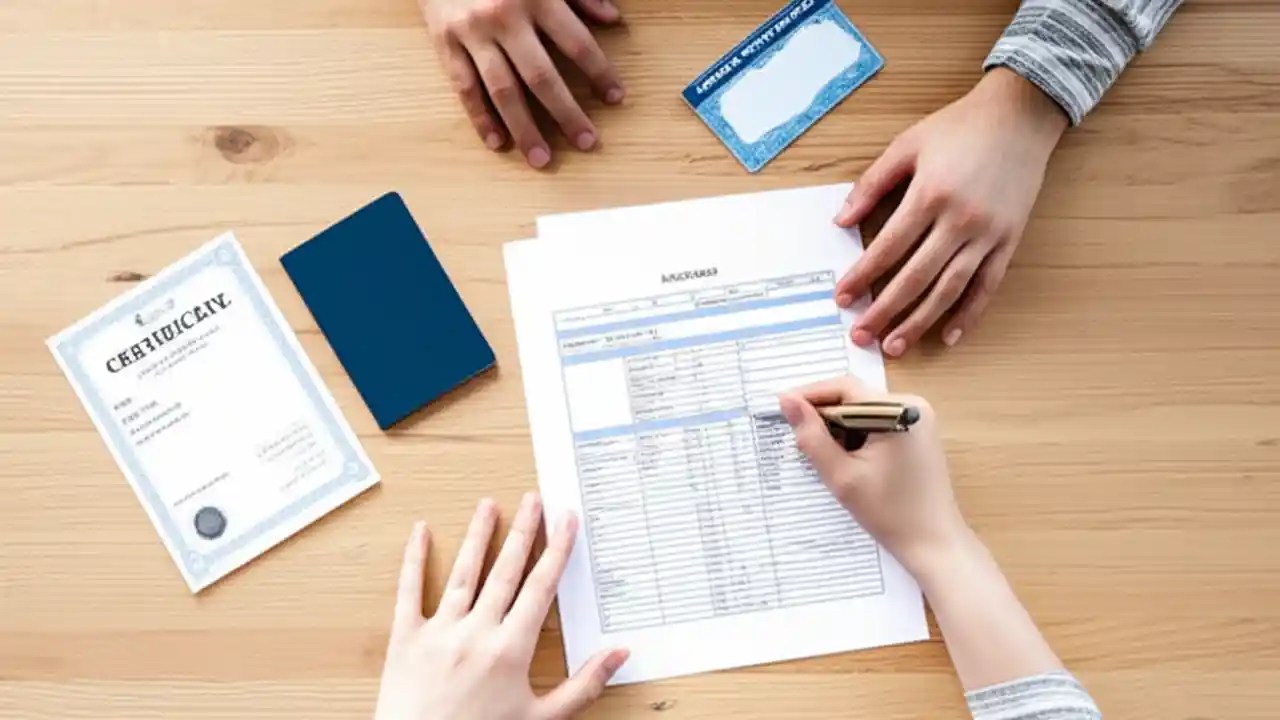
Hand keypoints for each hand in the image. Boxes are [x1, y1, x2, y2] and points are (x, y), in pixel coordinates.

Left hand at [374, 494, 628, 719]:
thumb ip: (583, 685)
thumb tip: (620, 653)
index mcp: (510, 650)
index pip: (540, 588)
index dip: (556, 551)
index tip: (566, 521)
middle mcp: (476, 633)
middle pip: (505, 571)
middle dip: (523, 532)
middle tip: (533, 500)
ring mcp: (438, 632)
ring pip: (463, 573)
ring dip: (478, 536)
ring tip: (489, 505)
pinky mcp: (405, 640)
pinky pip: (409, 591)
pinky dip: (415, 559)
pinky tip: (421, 531)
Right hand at [419, 0, 624, 168]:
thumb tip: (611, 18)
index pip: (577, 43)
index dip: (599, 72)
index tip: (616, 98)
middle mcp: (505, 18)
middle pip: (542, 76)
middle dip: (567, 113)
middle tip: (587, 142)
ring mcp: (473, 32)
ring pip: (503, 90)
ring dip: (524, 128)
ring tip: (541, 158)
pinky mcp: (444, 41)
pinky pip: (464, 87)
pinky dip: (481, 117)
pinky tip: (498, 142)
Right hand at [778, 377, 969, 576]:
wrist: (933, 542)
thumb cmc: (889, 512)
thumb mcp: (842, 475)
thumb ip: (812, 436)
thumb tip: (786, 400)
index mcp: (899, 409)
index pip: (844, 388)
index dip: (809, 395)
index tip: (781, 409)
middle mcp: (912, 404)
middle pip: (853, 397)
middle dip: (824, 416)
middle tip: (798, 439)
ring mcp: (917, 418)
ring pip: (862, 410)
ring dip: (839, 427)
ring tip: (822, 455)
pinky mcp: (916, 433)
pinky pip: (876, 422)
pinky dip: (855, 435)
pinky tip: (846, 459)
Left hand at [834, 68, 1068, 355]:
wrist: (1019, 116)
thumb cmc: (959, 128)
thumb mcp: (907, 145)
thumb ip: (872, 184)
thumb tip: (841, 221)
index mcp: (930, 194)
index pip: (889, 247)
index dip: (863, 275)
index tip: (842, 297)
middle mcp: (960, 219)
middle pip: (916, 277)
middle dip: (884, 310)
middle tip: (860, 334)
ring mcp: (988, 233)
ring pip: (950, 289)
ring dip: (920, 322)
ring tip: (895, 345)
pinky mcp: (1009, 240)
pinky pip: (987, 285)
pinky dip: (969, 314)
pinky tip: (950, 336)